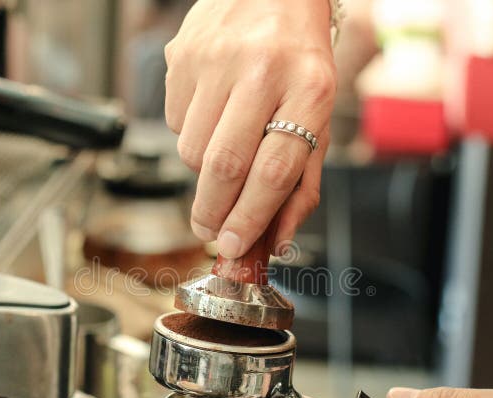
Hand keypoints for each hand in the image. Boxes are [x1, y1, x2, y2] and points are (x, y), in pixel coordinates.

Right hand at [165, 0, 335, 257]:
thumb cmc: (299, 58)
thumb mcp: (318, 115)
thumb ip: (302, 182)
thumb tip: (276, 239)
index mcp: (309, 86)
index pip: (275, 169)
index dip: (251, 217)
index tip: (234, 245)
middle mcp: (261, 69)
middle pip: (225, 165)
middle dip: (213, 212)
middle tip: (210, 230)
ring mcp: (215, 59)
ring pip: (192, 149)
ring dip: (203, 171)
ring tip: (225, 148)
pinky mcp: (181, 56)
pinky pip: (174, 122)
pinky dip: (191, 135)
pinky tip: (212, 113)